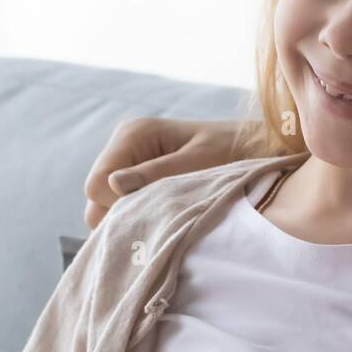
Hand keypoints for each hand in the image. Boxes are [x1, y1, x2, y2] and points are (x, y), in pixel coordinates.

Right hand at [83, 117, 254, 228]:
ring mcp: (130, 160)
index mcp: (133, 134)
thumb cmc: (232, 150)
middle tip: (162, 217)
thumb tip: (112, 186)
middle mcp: (124, 144)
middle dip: (123, 214)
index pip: (96, 184)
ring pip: (107, 205)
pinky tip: (166, 214)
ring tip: (167, 215)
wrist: (255, 145)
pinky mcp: (140, 175)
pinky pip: (124, 204)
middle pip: (96, 198)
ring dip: (132, 216)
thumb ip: (156, 175)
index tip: (153, 212)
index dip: (117, 206)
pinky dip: (140, 214)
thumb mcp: (198, 163)